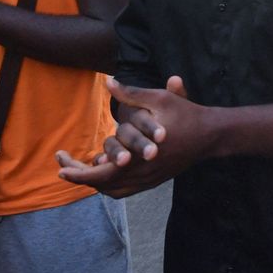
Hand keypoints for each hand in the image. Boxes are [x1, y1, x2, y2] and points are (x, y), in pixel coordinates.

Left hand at [57, 76, 210, 197]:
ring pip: (114, 191)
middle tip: (64, 167)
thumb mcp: (159, 98)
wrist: (212, 134)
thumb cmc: (186, 115)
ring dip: (96, 182)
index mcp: (139, 158)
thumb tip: (108, 81)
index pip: (101, 174)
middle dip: (80, 177)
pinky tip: (105, 172)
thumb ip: (131, 93)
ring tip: (81, 169)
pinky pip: (127, 190)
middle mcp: (143, 174)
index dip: (78, 173)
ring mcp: (150, 179)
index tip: (60, 167)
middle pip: (103, 185)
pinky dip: (111, 185)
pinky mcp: (156, 180)